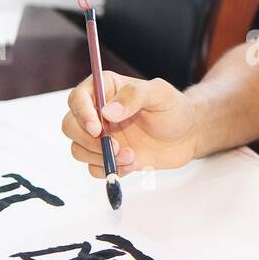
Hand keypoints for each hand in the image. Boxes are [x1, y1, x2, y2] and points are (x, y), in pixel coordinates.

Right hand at [62, 71, 198, 177]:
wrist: (188, 137)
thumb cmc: (175, 110)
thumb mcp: (161, 95)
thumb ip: (134, 96)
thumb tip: (106, 112)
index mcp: (107, 90)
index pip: (78, 97)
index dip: (82, 113)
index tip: (97, 128)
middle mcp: (98, 113)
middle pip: (70, 125)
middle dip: (88, 140)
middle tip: (115, 147)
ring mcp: (102, 137)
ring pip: (78, 149)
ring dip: (101, 157)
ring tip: (132, 156)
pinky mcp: (108, 157)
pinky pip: (93, 168)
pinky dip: (109, 170)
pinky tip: (133, 164)